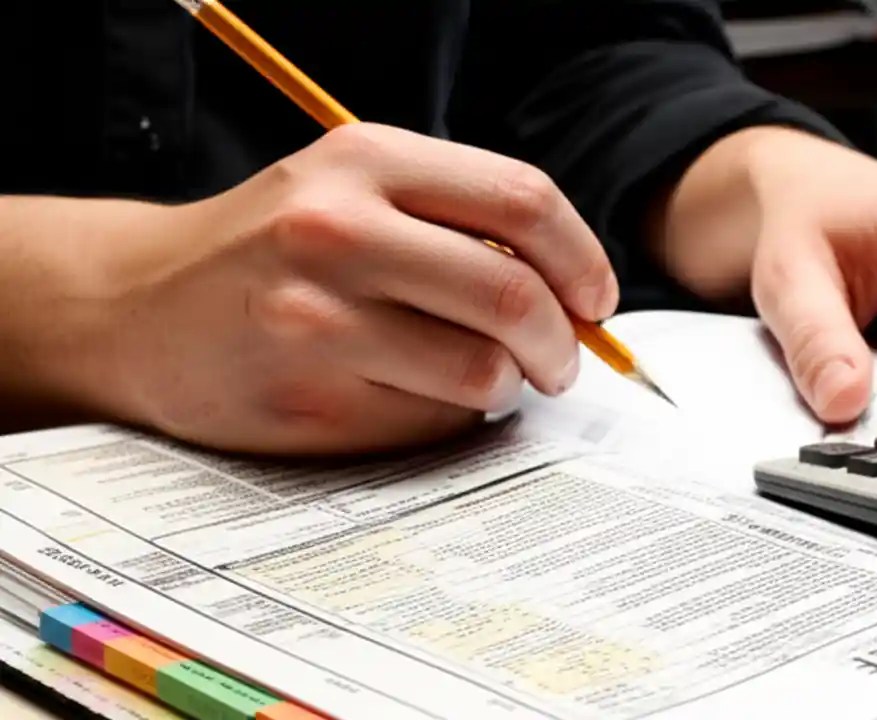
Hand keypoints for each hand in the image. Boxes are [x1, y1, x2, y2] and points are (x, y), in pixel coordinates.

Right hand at [63, 124, 616, 453]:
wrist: (134, 307)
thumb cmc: (267, 248)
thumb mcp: (352, 188)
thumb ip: (456, 218)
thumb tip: (572, 289)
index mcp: (365, 160)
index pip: (523, 201)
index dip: (582, 258)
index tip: (595, 300)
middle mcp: (338, 230)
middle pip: (514, 295)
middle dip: (560, 343)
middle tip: (559, 361)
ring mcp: (316, 319)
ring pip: (481, 372)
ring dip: (502, 385)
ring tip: (478, 376)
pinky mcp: (305, 399)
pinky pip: (428, 424)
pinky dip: (442, 419)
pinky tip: (405, 394)